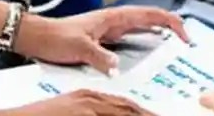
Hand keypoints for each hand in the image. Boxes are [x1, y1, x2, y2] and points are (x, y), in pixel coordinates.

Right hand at [0, 91, 154, 114]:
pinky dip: (124, 114)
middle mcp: (89, 100)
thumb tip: (99, 114)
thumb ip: (85, 114)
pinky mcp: (79, 112)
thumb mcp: (66, 114)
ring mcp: (85, 107)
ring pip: (122, 111)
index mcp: (87, 99)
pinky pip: (108, 114)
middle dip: (146, 114)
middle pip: (128, 108)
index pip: (124, 106)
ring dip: (139, 114)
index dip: (142, 113)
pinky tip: (137, 115)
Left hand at [15, 8, 188, 74]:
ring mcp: (110, 30)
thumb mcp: (79, 47)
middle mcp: (115, 22)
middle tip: (185, 43)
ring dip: (159, 36)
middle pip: (150, 20)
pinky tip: (146, 56)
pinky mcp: (104, 41)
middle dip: (170, 28)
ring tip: (172, 48)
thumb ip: (100, 57)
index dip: (170, 22)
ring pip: (142, 30)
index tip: (183, 35)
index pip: (150, 15)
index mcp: (113, 18)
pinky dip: (144, 45)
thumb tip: (118, 67)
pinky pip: (130, 41)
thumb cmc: (55, 36)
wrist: (38, 37)